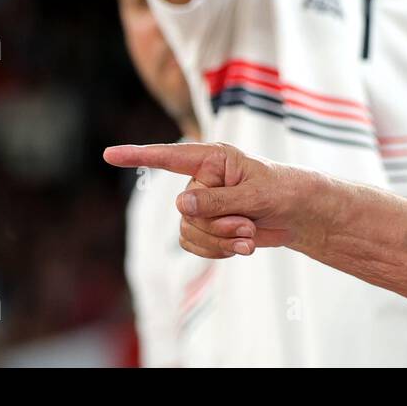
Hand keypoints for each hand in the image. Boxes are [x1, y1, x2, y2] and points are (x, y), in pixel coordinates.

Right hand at [104, 141, 300, 258]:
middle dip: (217, 224)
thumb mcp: (255, 194)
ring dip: (221, 240)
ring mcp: (202, 205)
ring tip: (249, 234)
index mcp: (212, 159)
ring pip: (188, 231)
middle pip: (185, 210)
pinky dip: (219, 250)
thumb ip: (217, 200)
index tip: (109, 155)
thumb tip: (179, 203)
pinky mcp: (205, 227)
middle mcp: (202, 180)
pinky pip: (195, 245)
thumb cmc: (282, 191)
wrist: (297, 215)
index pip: (168, 157)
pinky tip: (242, 245)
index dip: (138, 156)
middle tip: (248, 224)